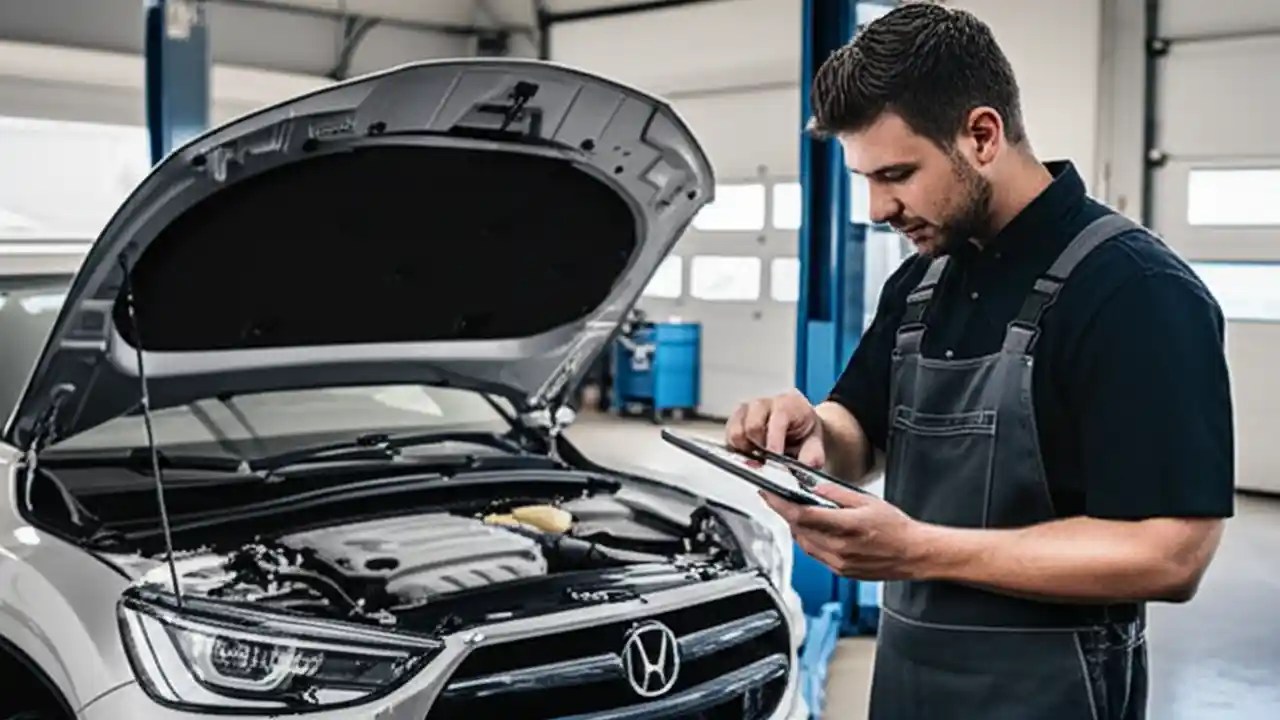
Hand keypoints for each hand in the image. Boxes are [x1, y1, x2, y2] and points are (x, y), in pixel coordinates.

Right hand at [725, 389, 824, 467]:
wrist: (796, 423)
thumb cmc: (803, 430)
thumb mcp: (814, 442)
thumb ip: (812, 455)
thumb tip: (807, 467)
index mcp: (787, 405)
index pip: (777, 420)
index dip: (774, 441)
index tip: (775, 458)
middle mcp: (764, 404)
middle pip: (752, 425)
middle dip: (759, 447)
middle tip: (767, 459)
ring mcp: (747, 410)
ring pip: (736, 431)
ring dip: (746, 448)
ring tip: (758, 455)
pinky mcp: (735, 420)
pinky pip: (728, 437)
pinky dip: (737, 449)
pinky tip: (750, 452)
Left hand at [760, 483, 933, 580]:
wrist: (913, 554)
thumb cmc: (896, 529)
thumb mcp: (868, 501)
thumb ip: (838, 495)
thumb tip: (816, 489)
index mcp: (846, 527)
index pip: (802, 515)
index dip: (780, 504)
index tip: (769, 495)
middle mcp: (839, 548)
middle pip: (798, 530)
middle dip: (784, 513)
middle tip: (777, 499)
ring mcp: (839, 563)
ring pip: (804, 544)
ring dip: (795, 528)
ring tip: (793, 512)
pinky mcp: (840, 571)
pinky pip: (814, 555)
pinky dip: (807, 541)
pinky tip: (810, 530)